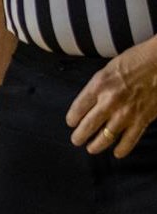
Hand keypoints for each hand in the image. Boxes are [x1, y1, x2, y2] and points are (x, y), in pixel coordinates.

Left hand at [66, 38, 156, 157]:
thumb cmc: (134, 61)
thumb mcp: (107, 70)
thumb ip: (98, 88)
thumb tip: (91, 102)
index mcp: (98, 86)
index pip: (78, 108)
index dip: (72, 119)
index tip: (71, 123)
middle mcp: (109, 101)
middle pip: (88, 125)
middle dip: (80, 136)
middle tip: (76, 141)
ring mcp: (126, 113)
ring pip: (106, 136)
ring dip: (97, 145)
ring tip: (92, 149)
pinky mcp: (143, 120)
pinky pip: (129, 139)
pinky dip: (122, 149)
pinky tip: (117, 153)